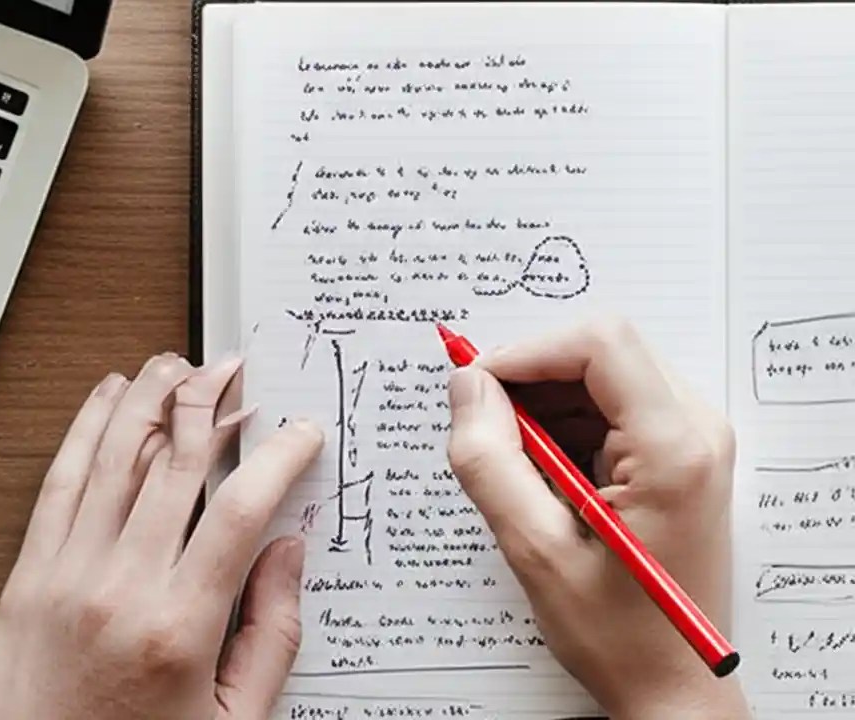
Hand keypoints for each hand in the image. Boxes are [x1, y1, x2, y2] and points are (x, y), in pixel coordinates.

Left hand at [0, 354, 323, 719]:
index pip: (240, 509)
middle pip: (176, 462)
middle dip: (211, 401)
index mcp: (181, 627)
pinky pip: (58, 482)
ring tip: (176, 364)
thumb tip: (287, 553)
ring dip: (149, 398)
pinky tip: (108, 398)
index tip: (299, 432)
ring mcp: (67, 575)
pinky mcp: (26, 576)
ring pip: (115, 456)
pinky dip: (84, 430)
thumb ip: (271, 636)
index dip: (277, 456)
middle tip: (233, 370)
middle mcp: (121, 587)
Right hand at [446, 318, 750, 719]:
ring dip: (546, 403)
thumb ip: (490, 459)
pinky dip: (564, 423)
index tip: (476, 387)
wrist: (671, 684)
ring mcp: (692, 441)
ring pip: (602, 374)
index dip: (526, 353)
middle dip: (532, 377)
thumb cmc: (616, 632)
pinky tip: (545, 475)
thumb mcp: (534, 549)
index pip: (599, 344)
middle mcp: (696, 432)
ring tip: (517, 466)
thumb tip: (467, 386)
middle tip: (486, 427)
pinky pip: (612, 405)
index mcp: (674, 450)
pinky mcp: (678, 454)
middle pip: (601, 352)